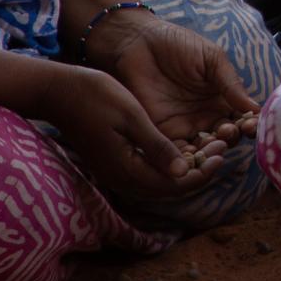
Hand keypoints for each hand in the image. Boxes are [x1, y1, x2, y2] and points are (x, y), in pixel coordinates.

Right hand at [43, 65, 216, 198]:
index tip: (221, 155)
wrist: (59, 91)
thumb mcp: (132, 117)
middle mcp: (120, 177)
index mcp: (126, 169)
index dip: (201, 173)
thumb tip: (182, 172)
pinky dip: (169, 164)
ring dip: (185, 169)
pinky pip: (147, 173)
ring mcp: (115, 172)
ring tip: (209, 147)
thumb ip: (156, 146)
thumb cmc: (96, 97)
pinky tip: (185, 147)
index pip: (172, 184)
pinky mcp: (114, 162)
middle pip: (167, 188)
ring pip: (158, 182)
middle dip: (197, 172)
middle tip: (221, 149)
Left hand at [86, 11, 258, 147]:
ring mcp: (183, 126)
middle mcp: (205, 116)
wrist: (138, 44)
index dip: (249, 125)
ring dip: (211, 151)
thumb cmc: (179, 45)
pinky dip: (186, 158)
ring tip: (214, 142)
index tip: (252, 125)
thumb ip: (231, 84)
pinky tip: (193, 154)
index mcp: (221, 99)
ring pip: (203, 149)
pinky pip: (176, 152)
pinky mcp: (160, 133)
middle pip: (225, 138)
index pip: (241, 119)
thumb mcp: (212, 60)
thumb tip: (257, 109)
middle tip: (229, 131)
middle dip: (232, 138)